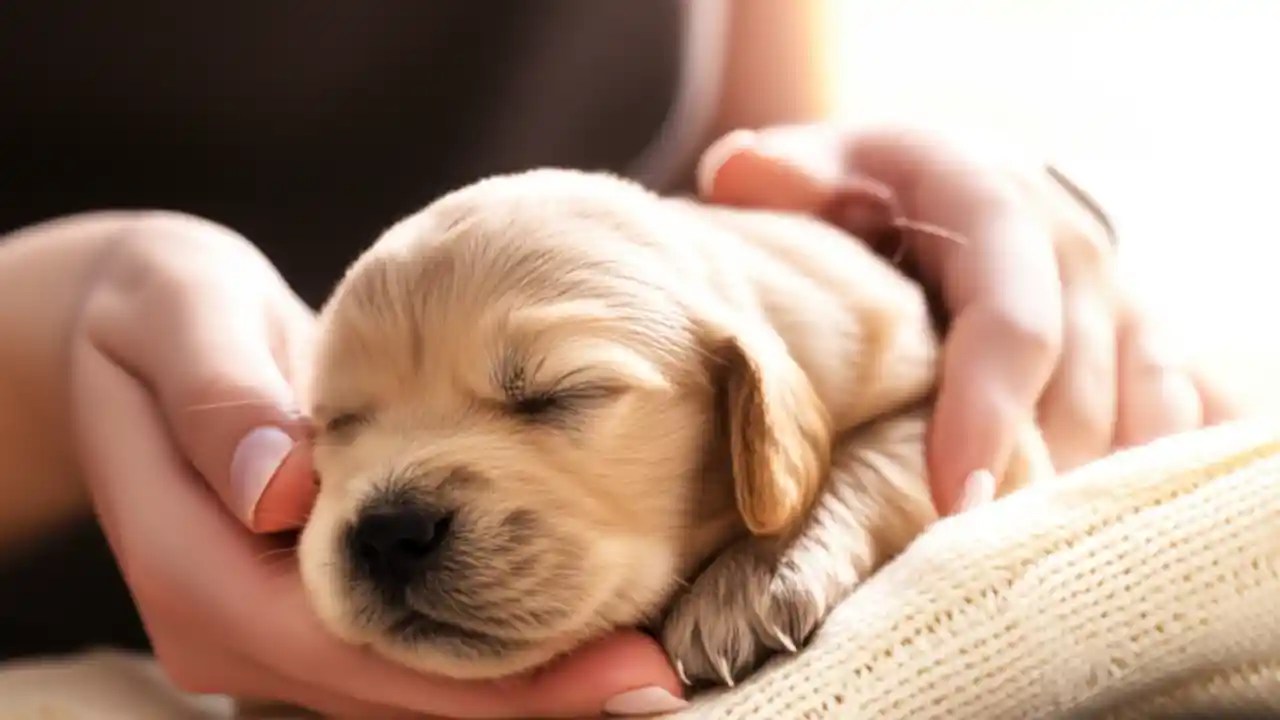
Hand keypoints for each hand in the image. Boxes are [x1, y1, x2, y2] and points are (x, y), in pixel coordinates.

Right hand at [67, 212, 683, 717]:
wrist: (128, 337)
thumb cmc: (160, 310)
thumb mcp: (177, 317)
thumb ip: (223, 401)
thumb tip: (284, 491)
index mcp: (197, 568)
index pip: (356, 649)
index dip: (490, 678)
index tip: (618, 670)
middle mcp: (231, 628)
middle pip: (395, 692)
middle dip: (530, 696)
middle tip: (657, 681)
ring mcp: (265, 630)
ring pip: (405, 687)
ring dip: (520, 684)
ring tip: (638, 667)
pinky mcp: (303, 610)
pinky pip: (404, 651)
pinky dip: (489, 648)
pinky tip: (571, 621)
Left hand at [695, 123, 1244, 514]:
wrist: (945, 180)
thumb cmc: (864, 186)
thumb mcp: (820, 165)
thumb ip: (781, 175)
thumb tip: (740, 172)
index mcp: (994, 202)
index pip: (1010, 320)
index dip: (988, 409)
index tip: (951, 496)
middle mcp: (1075, 252)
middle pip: (1077, 393)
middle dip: (1028, 484)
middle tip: (964, 569)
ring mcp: (1122, 301)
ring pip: (1134, 421)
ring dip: (1076, 497)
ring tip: (1007, 572)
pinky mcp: (1144, 346)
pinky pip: (1171, 423)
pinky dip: (1133, 480)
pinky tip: (1080, 538)